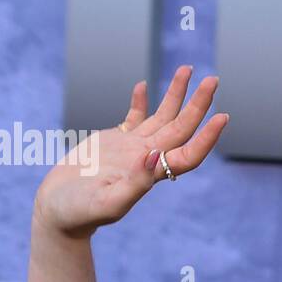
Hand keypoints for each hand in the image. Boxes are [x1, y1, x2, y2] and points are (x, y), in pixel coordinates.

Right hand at [33, 65, 228, 238]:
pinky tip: (144, 85)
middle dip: (198, 104)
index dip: (207, 138)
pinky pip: (133, 117)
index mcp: (152, 175)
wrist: (58, 210)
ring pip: (162, 117)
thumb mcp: (107, 203)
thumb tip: (153, 158)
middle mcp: (148, 158)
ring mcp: (132, 148)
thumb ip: (134, 183)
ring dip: (176, 94)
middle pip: (182, 128)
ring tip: (187, 69)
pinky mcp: (114, 141)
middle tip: (213, 79)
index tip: (222, 117)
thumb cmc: (80, 213)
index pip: (189, 154)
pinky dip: (139, 101)